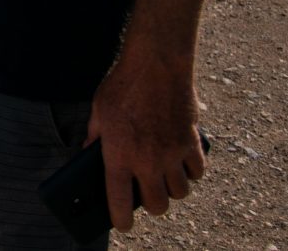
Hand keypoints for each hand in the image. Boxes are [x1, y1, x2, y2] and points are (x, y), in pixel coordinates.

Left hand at [85, 47, 205, 231]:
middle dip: (152, 205)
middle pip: (157, 205)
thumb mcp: (98, 111)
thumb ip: (95, 137)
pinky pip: (198, 172)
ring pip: (180, 193)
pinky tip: (183, 162)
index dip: (120, 219)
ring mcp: (173, 153)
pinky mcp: (192, 142)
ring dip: (172, 189)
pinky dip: (192, 172)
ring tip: (164, 177)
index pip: (119, 202)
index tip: (122, 223)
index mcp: (119, 155)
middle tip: (146, 194)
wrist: (156, 63)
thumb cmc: (123, 85)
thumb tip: (89, 154)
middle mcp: (148, 160)